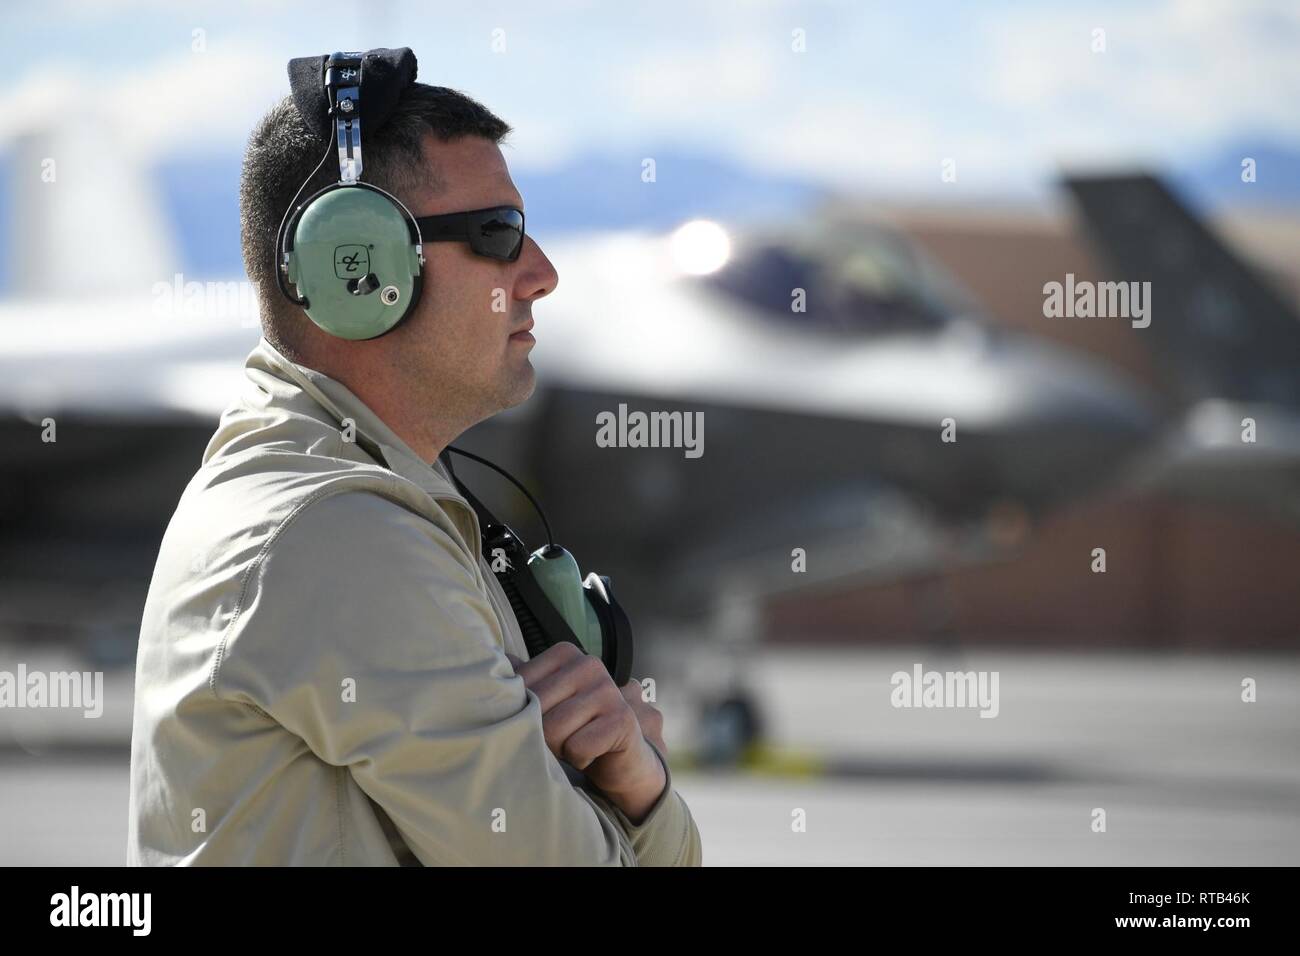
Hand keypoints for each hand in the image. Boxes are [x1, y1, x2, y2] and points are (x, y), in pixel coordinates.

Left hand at [507, 644, 666, 821]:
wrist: (619, 757)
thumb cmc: (573, 727)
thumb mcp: (544, 699)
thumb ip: (518, 678)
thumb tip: (477, 658)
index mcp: (565, 653)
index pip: (519, 688)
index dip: (522, 715)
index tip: (541, 720)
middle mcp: (589, 664)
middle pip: (535, 710)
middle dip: (541, 735)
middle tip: (557, 739)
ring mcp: (609, 690)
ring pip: (554, 731)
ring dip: (559, 750)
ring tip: (572, 744)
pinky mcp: (622, 719)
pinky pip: (578, 748)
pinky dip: (579, 759)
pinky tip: (590, 754)